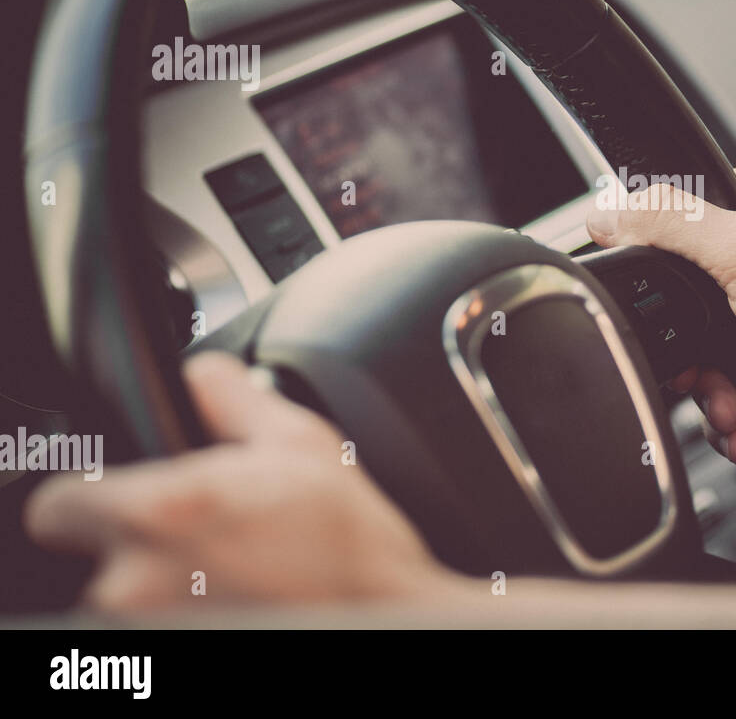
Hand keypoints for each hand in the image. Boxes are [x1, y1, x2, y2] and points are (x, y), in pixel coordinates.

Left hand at [25, 352, 446, 611]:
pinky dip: (190, 614)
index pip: (53, 507)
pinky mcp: (168, 658)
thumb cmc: (351, 546)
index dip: (84, 498)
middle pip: (93, 564)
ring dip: (163, 592)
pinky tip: (240, 600)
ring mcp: (152, 633)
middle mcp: (137, 585)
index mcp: (160, 513)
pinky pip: (159, 630)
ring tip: (231, 575)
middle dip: (139, 550)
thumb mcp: (304, 444)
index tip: (117, 499)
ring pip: (127, 605)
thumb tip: (204, 375)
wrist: (384, 618)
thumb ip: (234, 399)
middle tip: (202, 541)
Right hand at [587, 161, 735, 462]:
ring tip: (727, 403)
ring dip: (712, 382)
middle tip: (698, 365)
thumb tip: (611, 214)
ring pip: (715, 335)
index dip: (668, 253)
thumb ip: (672, 225)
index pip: (694, 203)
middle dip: (693, 343)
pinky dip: (735, 399)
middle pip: (696, 283)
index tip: (660, 291)